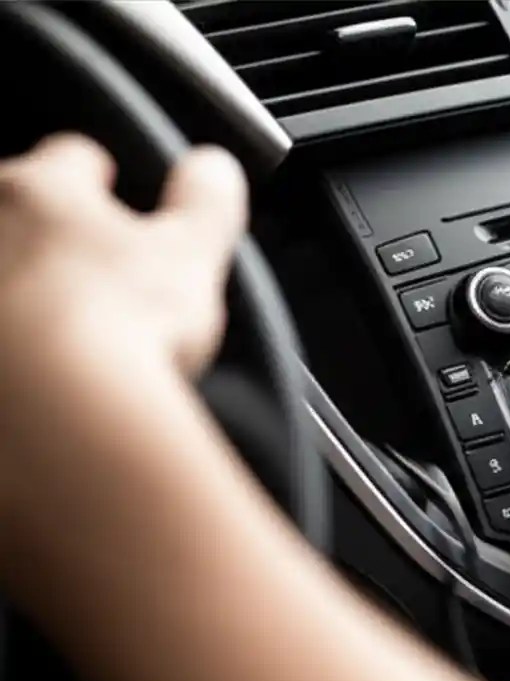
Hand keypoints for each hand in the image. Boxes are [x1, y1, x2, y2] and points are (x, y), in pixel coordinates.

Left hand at [0, 133, 246, 376]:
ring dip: (20, 291)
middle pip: (17, 213)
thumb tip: (212, 168)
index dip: (105, 182)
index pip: (73, 159)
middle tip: (96, 278)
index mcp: (35, 187)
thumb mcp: (193, 252)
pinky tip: (34, 373)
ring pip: (1, 274)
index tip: (119, 205)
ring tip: (63, 334)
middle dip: (52, 238)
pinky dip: (12, 349)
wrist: (51, 416)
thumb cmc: (120, 322)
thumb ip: (205, 199)